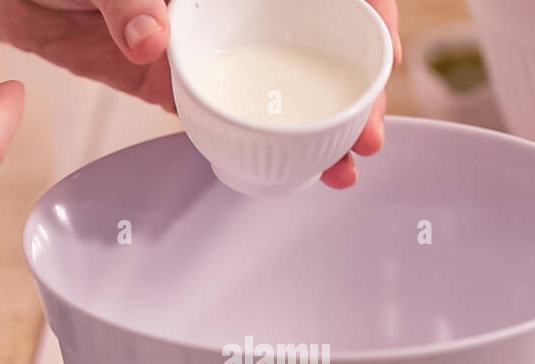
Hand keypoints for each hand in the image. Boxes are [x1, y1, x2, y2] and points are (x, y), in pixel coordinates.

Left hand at [0, 0, 400, 188]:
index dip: (370, 18)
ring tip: (342, 171)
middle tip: (369, 139)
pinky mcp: (178, 86)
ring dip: (317, 133)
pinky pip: (228, 120)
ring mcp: (212, 47)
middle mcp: (238, 7)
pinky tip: (289, 176)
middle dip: (355, 94)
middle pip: (318, 46)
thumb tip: (152, 38)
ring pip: (281, 90)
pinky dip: (256, 149)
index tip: (382, 59)